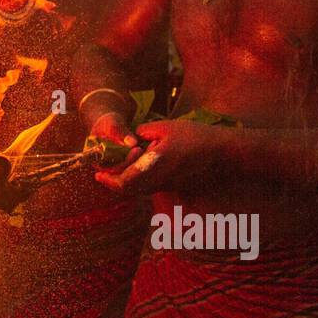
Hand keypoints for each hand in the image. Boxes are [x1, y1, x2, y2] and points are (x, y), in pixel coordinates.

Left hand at [94, 118, 223, 192]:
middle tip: (103, 174)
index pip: (125, 182)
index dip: (109, 180)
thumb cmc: (193, 136)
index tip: (98, 174)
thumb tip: (132, 138)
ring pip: (139, 191)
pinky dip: (137, 183)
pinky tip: (135, 171)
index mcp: (155, 164)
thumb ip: (144, 132)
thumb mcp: (165, 127)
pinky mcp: (173, 185)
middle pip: (129, 191)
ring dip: (125, 184)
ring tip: (115, 172)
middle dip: (113, 183)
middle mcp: (159, 179)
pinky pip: (149, 188)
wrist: (219, 152)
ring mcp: (167, 185)